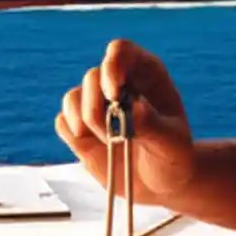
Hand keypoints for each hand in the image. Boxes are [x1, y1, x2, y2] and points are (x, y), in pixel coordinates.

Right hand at [54, 39, 195, 204]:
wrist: (160, 184)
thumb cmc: (173, 157)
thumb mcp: (172, 143)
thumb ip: (153, 125)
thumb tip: (133, 108)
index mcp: (145, 74)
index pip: (120, 51)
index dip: (112, 65)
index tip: (114, 94)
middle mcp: (118, 83)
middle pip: (92, 76)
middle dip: (98, 107)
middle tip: (116, 134)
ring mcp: (96, 104)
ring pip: (72, 98)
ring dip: (86, 123)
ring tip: (110, 143)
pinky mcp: (80, 127)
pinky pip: (62, 121)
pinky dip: (74, 134)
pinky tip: (93, 147)